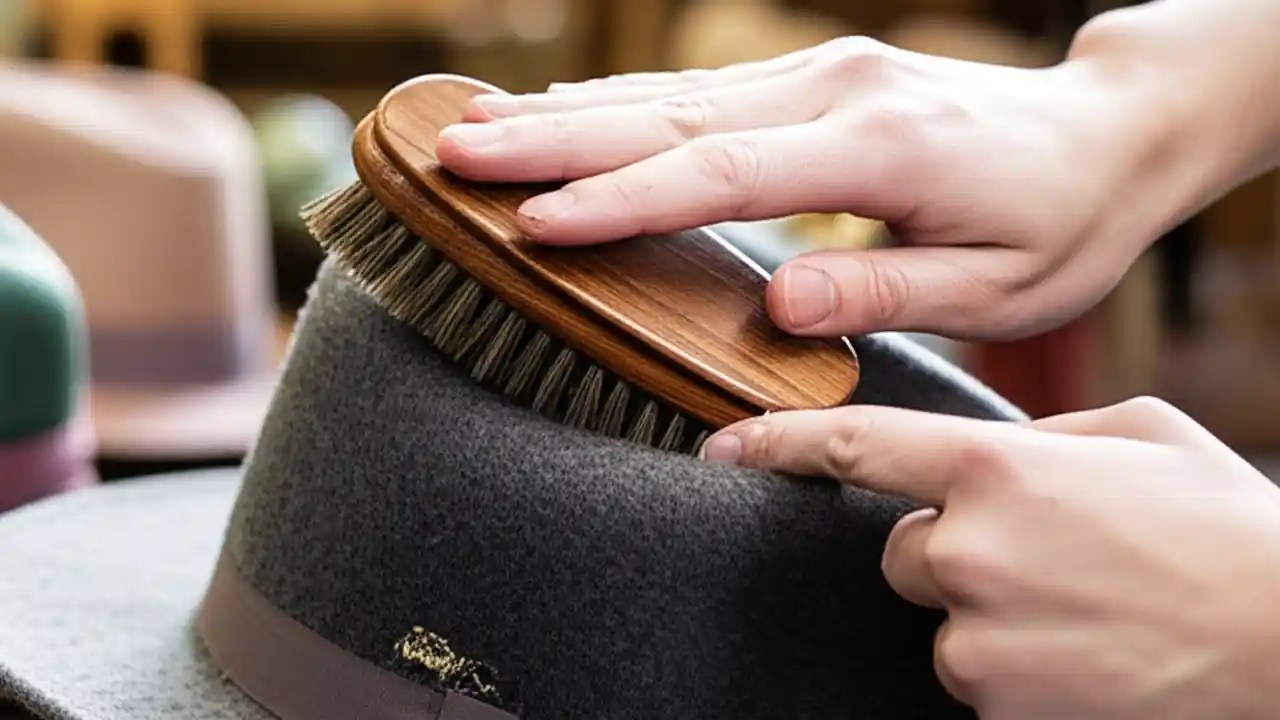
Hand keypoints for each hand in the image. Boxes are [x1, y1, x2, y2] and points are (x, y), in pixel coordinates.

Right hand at [435, 37, 1185, 339]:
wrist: (1105, 132)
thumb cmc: (1061, 222)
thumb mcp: (1001, 287)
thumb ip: (888, 290)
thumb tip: (782, 305)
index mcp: (881, 150)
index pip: (724, 174)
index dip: (624, 201)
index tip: (536, 225)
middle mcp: (838, 92)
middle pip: (670, 116)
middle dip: (553, 140)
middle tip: (453, 155)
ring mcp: (822, 73)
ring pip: (670, 93)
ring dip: (569, 114)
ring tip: (475, 129)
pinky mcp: (815, 77)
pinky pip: (698, 92)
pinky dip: (620, 106)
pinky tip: (563, 117)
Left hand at [699, 397, 1279, 719]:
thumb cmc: (1223, 527)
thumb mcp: (1135, 435)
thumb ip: (1036, 434)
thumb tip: (990, 449)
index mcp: (999, 466)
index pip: (855, 446)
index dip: (779, 442)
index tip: (725, 446)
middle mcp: (971, 549)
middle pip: (902, 552)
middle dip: (950, 551)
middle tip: (1042, 558)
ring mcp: (979, 635)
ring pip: (941, 619)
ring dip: (988, 612)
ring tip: (1079, 607)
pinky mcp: (996, 703)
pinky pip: (973, 675)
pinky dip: (1013, 663)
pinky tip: (1079, 648)